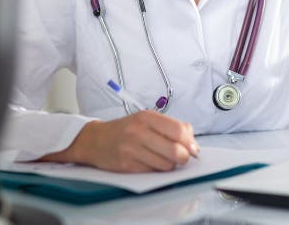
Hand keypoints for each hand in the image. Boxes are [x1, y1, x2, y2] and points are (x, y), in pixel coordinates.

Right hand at [43, 110, 199, 171]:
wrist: (95, 140)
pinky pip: (153, 172)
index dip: (190, 142)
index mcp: (147, 117)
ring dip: (170, 165)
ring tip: (164, 158)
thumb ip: (170, 126)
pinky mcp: (127, 166)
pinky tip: (151, 163)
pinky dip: (157, 170)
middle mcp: (139, 132)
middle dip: (184, 157)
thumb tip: (192, 142)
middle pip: (175, 151)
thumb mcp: (146, 119)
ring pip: (166, 165)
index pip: (179, 131)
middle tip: (183, 157)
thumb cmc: (125, 130)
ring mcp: (132, 150)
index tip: (193, 147)